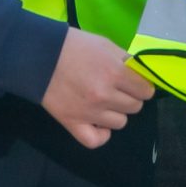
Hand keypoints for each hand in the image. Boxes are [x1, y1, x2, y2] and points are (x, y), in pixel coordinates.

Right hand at [42, 28, 152, 146]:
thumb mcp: (105, 44)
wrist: (40, 56)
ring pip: (120, 123)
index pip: (145, 90)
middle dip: (130, 97)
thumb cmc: (75, 46)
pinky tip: (98, 124)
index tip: (135, 83)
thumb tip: (141, 75)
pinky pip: (96, 141)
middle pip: (135, 107)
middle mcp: (105, 96)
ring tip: (104, 102)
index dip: (142, 85)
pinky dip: (101, 134)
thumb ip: (125, 61)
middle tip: (118, 89)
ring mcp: (89, 113)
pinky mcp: (73, 124)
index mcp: (115, 73)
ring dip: (116, 113)